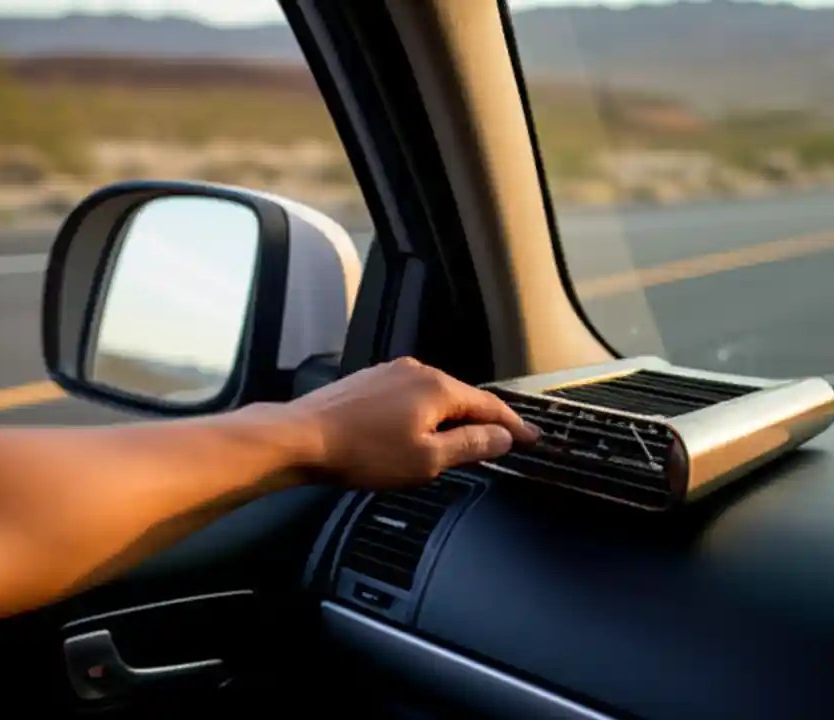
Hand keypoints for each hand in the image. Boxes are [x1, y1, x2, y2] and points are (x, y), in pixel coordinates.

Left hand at [277, 358, 538, 489]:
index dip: (514, 425)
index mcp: (438, 387)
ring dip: (451, 419)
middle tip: (504, 443)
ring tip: (461, 443)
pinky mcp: (367, 382)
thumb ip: (471, 445)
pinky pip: (409, 397)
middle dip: (483, 421)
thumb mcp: (427, 459)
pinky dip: (424, 415)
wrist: (300, 438)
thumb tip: (503, 437)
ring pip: (434, 397)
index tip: (533, 439)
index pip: (490, 406)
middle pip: (463, 398)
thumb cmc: (364, 452)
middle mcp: (417, 371)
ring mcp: (389, 373)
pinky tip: (417, 432)